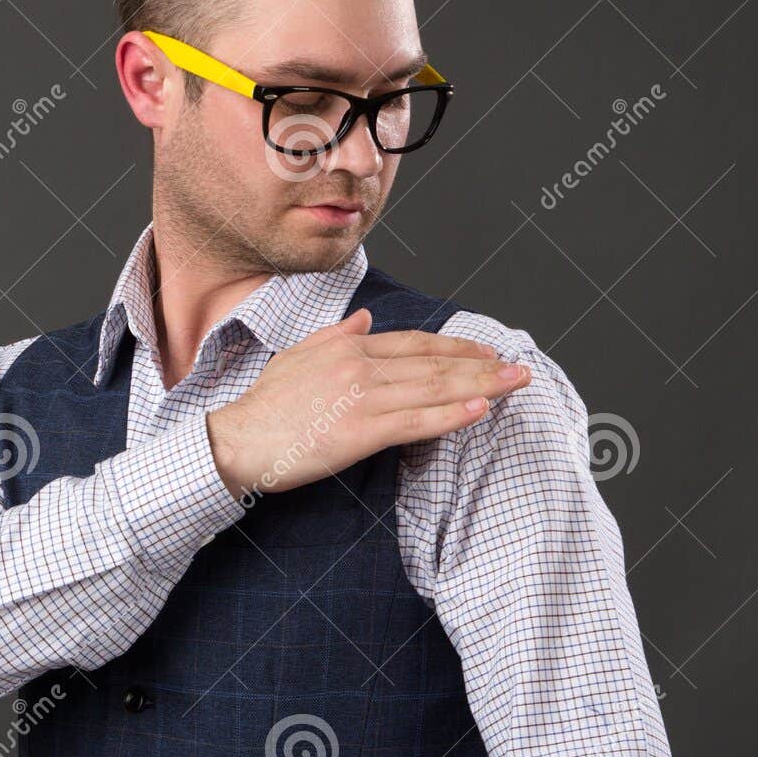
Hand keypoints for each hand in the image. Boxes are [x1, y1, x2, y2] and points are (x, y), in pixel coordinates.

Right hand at [205, 307, 530, 498]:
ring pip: (432, 388)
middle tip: (519, 368)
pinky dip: (451, 415)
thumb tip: (361, 317)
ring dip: (480, 386)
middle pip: (433, 362)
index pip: (414, 342)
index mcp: (347, 347)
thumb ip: (333, 335)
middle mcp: (360, 365)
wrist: (238, 440)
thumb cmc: (263, 406)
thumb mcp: (296, 356)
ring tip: (513, 385)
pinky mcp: (361, 430)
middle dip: (481, 364)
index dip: (455, 346)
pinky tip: (479, 410)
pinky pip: (416, 421)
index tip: (486, 351)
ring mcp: (362, 397)